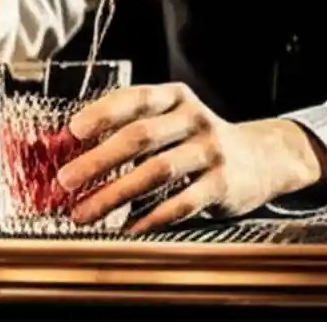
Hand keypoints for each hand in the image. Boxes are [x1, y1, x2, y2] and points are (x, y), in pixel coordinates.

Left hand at [55, 82, 326, 232]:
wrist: (261, 158)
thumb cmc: (196, 141)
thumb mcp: (171, 122)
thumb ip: (131, 129)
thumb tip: (70, 152)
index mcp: (175, 97)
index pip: (136, 98)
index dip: (103, 113)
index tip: (73, 131)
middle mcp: (194, 118)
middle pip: (141, 137)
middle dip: (98, 160)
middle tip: (66, 181)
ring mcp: (211, 150)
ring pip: (157, 172)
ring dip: (115, 195)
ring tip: (84, 213)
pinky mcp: (223, 183)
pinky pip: (182, 203)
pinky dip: (151, 218)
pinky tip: (127, 228)